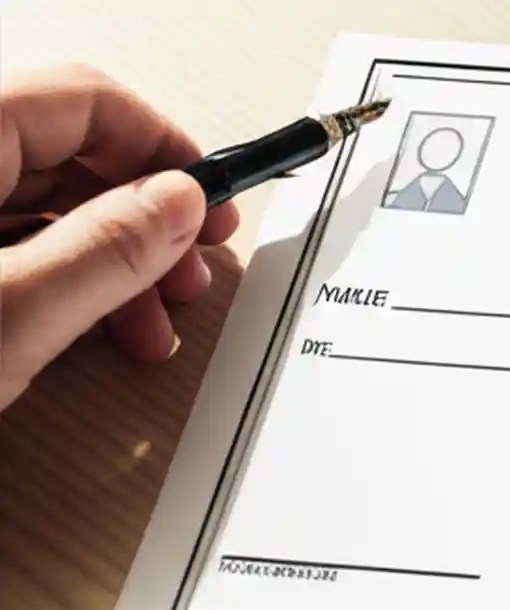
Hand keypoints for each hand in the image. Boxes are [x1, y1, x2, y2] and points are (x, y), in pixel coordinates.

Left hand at [0, 64, 238, 409]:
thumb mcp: (10, 316)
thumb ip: (105, 252)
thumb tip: (181, 203)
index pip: (91, 102)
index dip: (166, 150)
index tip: (213, 203)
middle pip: (75, 157)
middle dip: (149, 222)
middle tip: (192, 271)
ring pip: (48, 207)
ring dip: (118, 263)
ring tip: (153, 324)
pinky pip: (17, 245)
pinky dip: (67, 283)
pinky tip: (96, 331)